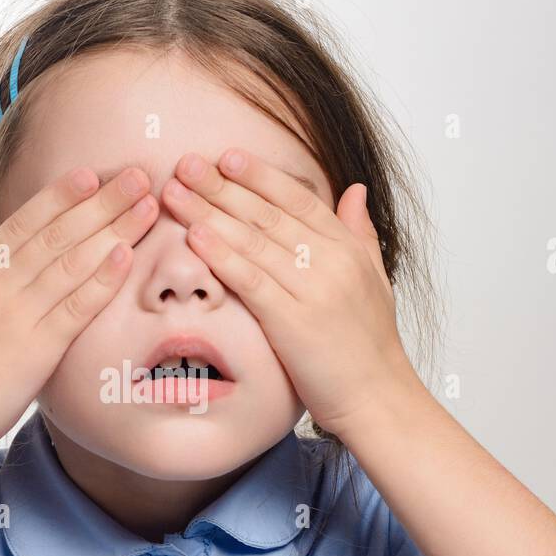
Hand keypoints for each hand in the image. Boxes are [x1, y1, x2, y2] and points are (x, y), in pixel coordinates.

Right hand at [0, 166, 158, 466]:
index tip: (91, 174)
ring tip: (146, 205)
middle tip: (138, 176)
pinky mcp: (35, 350)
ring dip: (113, 230)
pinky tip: (126, 257)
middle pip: (57, 234)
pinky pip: (75, 308)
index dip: (60, 196)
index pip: (24, 222)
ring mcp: (17, 316)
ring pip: (72, 263)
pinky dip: (102, 281)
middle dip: (101, 202)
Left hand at [159, 148, 421, 441]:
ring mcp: (313, 289)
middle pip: (268, 213)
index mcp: (348, 247)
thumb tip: (354, 189)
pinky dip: (221, 255)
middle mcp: (331, 261)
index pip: (298, 199)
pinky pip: (251, 280)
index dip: (259, 176)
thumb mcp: (374, 279)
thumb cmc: (369, 346)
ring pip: (253, 241)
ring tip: (176, 192)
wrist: (379, 398)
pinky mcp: (293, 321)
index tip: (226, 156)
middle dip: (222, 186)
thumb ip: (361, 232)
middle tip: (186, 163)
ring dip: (209, 212)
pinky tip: (195, 236)